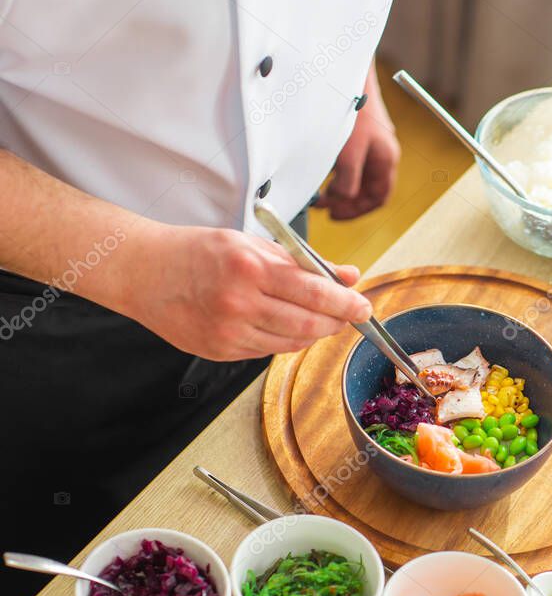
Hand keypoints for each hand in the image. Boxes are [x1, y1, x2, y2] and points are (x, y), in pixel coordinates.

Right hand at [126, 225, 371, 360]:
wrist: (143, 272)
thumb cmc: (199, 252)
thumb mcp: (253, 244)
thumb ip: (304, 263)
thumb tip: (348, 276)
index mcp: (249, 268)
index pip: (314, 293)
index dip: (346, 304)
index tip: (363, 306)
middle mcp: (239, 303)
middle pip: (308, 325)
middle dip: (336, 322)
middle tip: (349, 314)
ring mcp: (228, 332)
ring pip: (292, 343)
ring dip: (314, 332)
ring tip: (320, 318)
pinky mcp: (221, 351)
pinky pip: (269, 350)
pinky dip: (286, 340)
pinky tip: (285, 324)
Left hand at [316, 67, 399, 219]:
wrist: (344, 75)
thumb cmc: (352, 111)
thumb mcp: (348, 154)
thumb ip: (347, 182)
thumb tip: (341, 200)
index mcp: (386, 159)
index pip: (378, 197)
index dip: (358, 211)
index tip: (335, 215)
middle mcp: (382, 152)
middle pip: (368, 188)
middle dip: (346, 200)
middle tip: (323, 207)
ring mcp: (371, 143)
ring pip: (358, 175)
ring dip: (340, 187)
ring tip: (320, 193)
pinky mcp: (358, 134)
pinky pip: (351, 162)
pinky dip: (337, 172)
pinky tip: (323, 171)